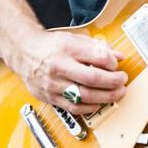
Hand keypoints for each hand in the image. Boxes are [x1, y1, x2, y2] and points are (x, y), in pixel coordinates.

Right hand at [11, 29, 127, 114]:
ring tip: (116, 94)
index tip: (117, 65)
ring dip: (106, 97)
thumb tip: (118, 57)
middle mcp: (59, 66)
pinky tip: (99, 102)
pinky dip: (90, 107)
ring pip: (85, 97)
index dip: (113, 63)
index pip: (97, 57)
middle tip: (122, 81)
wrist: (24, 52)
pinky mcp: (50, 97)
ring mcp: (53, 84)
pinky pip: (74, 108)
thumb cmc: (51, 46)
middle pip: (93, 79)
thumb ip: (97, 48)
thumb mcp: (75, 39)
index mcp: (67, 48)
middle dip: (113, 82)